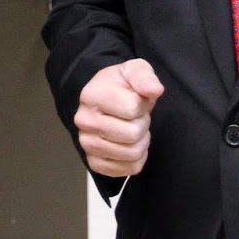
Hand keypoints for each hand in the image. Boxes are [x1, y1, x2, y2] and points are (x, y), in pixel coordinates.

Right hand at [75, 58, 162, 177]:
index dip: (144, 104)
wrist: (104, 101)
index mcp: (91, 95)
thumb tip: (155, 90)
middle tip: (135, 116)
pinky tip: (130, 143)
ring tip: (132, 127)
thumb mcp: (134, 70)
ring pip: (133, 153)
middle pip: (133, 134)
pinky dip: (137, 158)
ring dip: (142, 141)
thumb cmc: (121, 86)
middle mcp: (84, 121)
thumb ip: (145, 77)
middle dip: (143, 124)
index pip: (132, 108)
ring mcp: (87, 144)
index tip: (137, 99)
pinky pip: (130, 169)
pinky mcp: (95, 163)